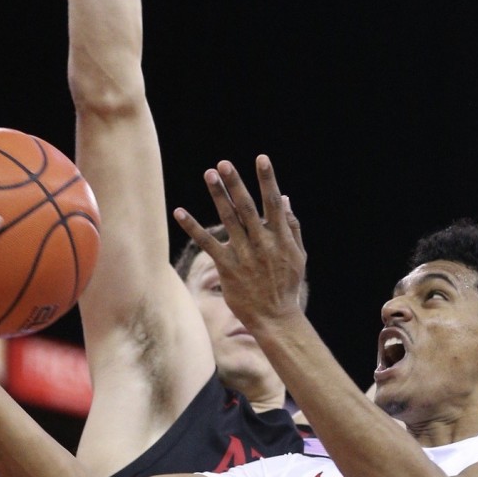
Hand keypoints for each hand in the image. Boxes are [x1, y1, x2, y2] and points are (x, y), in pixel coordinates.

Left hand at [173, 156, 306, 332]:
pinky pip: (207, 243)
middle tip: (224, 164)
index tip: (262, 159)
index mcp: (280, 238)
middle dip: (235, 184)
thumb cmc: (287, 285)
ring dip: (218, 196)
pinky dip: (193, 227)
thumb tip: (285, 199)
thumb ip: (292, 227)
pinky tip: (180, 212)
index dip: (268, 180)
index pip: (273, 203)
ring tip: (208, 174)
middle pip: (246, 207)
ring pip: (228, 220)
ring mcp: (244, 255)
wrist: (275, 317)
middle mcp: (262, 243)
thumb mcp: (298, 255)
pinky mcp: (227, 267)